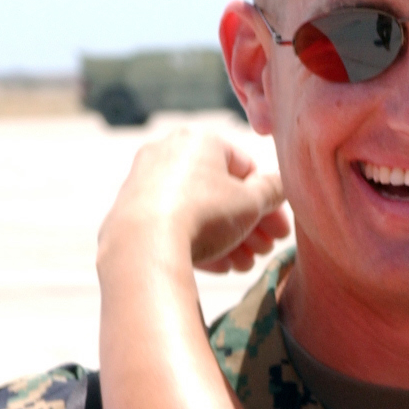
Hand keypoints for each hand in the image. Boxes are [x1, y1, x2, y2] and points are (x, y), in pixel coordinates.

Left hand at [102, 130, 289, 273]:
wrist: (144, 246)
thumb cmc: (205, 215)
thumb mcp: (252, 203)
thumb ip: (273, 190)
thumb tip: (280, 184)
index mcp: (199, 141)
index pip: (245, 168)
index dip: (268, 203)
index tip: (280, 231)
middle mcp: (168, 153)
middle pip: (220, 193)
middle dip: (248, 226)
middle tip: (264, 252)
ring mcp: (143, 182)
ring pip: (197, 211)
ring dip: (227, 239)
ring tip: (243, 266)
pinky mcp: (128, 212)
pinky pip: (171, 225)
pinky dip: (196, 242)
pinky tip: (218, 267)